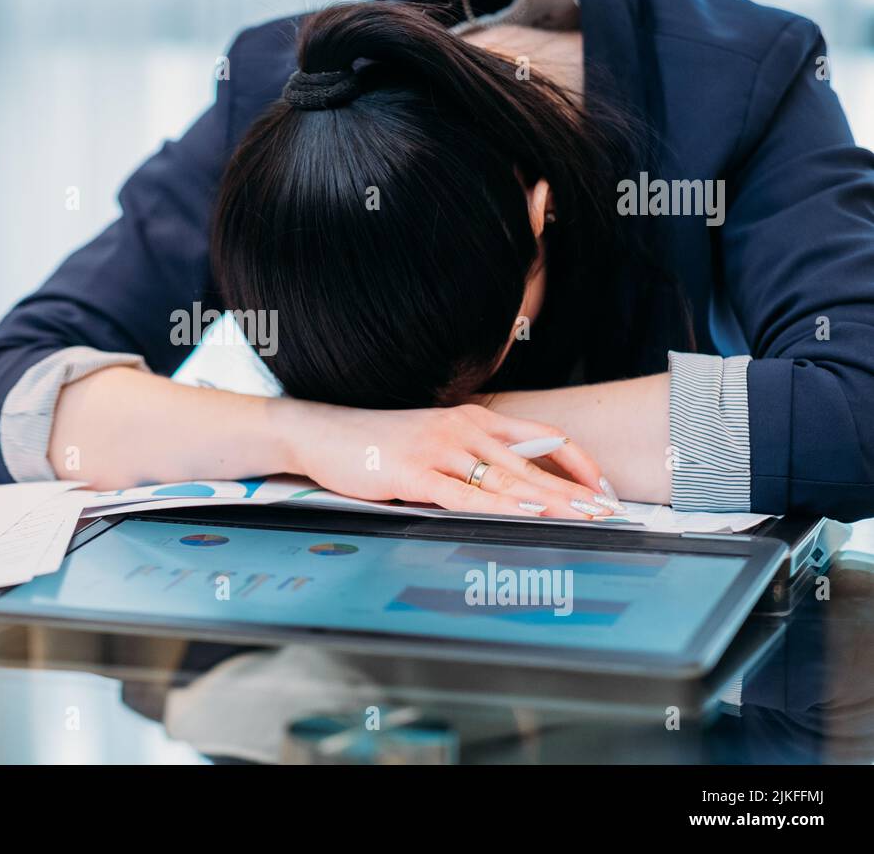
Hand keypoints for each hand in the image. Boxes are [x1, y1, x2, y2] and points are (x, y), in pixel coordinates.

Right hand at [280, 400, 617, 518]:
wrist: (322, 432)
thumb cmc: (377, 442)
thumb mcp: (434, 440)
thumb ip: (471, 455)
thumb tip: (514, 484)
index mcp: (473, 417)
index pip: (541, 437)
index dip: (578, 462)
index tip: (603, 487)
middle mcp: (462, 427)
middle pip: (531, 463)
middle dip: (575, 489)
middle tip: (612, 510)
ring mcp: (438, 448)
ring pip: (506, 479)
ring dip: (550, 500)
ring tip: (585, 516)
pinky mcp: (414, 472)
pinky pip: (465, 494)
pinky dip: (500, 506)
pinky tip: (526, 515)